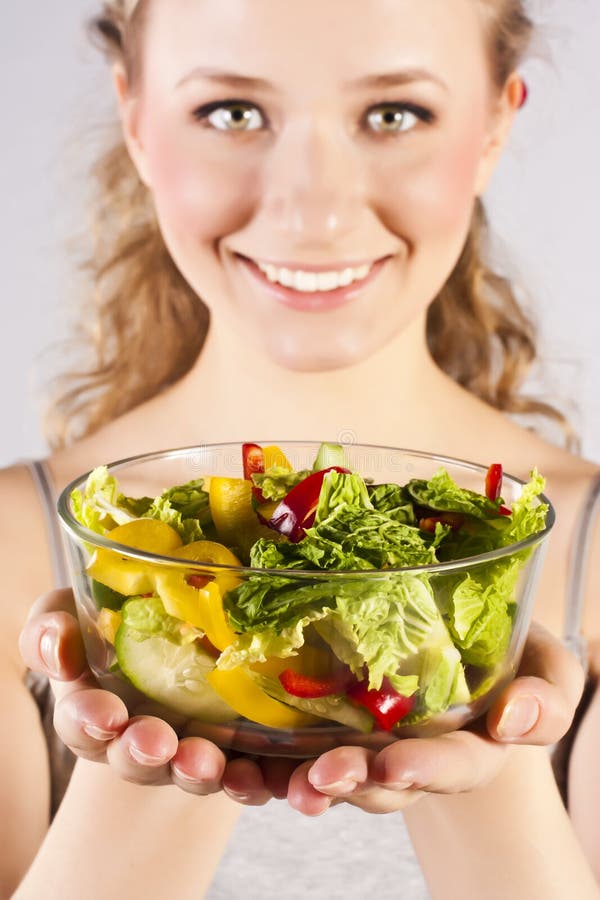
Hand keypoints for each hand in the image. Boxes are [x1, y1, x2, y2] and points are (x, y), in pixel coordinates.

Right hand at [18, 589, 273, 803]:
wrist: (189, 629)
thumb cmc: (116, 620)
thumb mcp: (74, 615)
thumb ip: (52, 628)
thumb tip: (58, 641)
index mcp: (94, 708)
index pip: (82, 719)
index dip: (89, 720)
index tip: (105, 715)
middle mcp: (140, 738)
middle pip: (137, 756)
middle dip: (144, 752)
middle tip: (157, 743)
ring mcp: (189, 749)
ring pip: (190, 769)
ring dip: (196, 769)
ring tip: (206, 763)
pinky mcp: (237, 753)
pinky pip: (243, 775)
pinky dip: (248, 781)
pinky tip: (254, 776)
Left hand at [282, 621, 585, 815]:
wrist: (462, 650)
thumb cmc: (507, 658)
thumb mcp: (545, 668)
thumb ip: (547, 695)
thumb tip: (515, 716)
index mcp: (468, 748)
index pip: (452, 767)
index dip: (424, 769)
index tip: (395, 764)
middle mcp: (413, 759)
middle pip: (382, 782)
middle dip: (352, 781)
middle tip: (322, 776)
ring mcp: (366, 748)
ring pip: (332, 777)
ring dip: (301, 782)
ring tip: (272, 782)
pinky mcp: (325, 731)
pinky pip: (294, 755)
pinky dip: (267, 766)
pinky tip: (240, 764)